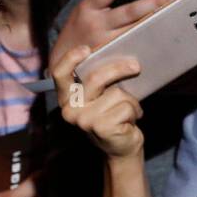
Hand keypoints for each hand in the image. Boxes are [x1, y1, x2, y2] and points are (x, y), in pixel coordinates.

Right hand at [48, 0, 181, 68]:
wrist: (60, 63)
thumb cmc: (78, 36)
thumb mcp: (84, 15)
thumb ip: (104, 8)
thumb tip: (138, 4)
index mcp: (87, 8)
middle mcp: (96, 24)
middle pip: (129, 11)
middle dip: (154, 2)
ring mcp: (104, 43)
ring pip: (135, 30)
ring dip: (156, 23)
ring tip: (175, 16)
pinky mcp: (110, 58)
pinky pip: (132, 50)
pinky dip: (146, 46)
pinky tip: (162, 43)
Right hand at [52, 44, 144, 159]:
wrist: (122, 147)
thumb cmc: (112, 115)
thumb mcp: (101, 96)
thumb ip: (100, 80)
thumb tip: (119, 56)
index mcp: (67, 97)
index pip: (60, 73)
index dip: (71, 58)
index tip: (86, 49)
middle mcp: (70, 109)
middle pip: (95, 77)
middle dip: (119, 68)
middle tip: (136, 66)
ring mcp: (84, 120)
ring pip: (116, 93)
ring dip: (130, 100)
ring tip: (128, 110)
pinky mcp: (101, 127)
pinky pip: (126, 106)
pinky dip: (134, 111)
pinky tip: (130, 120)